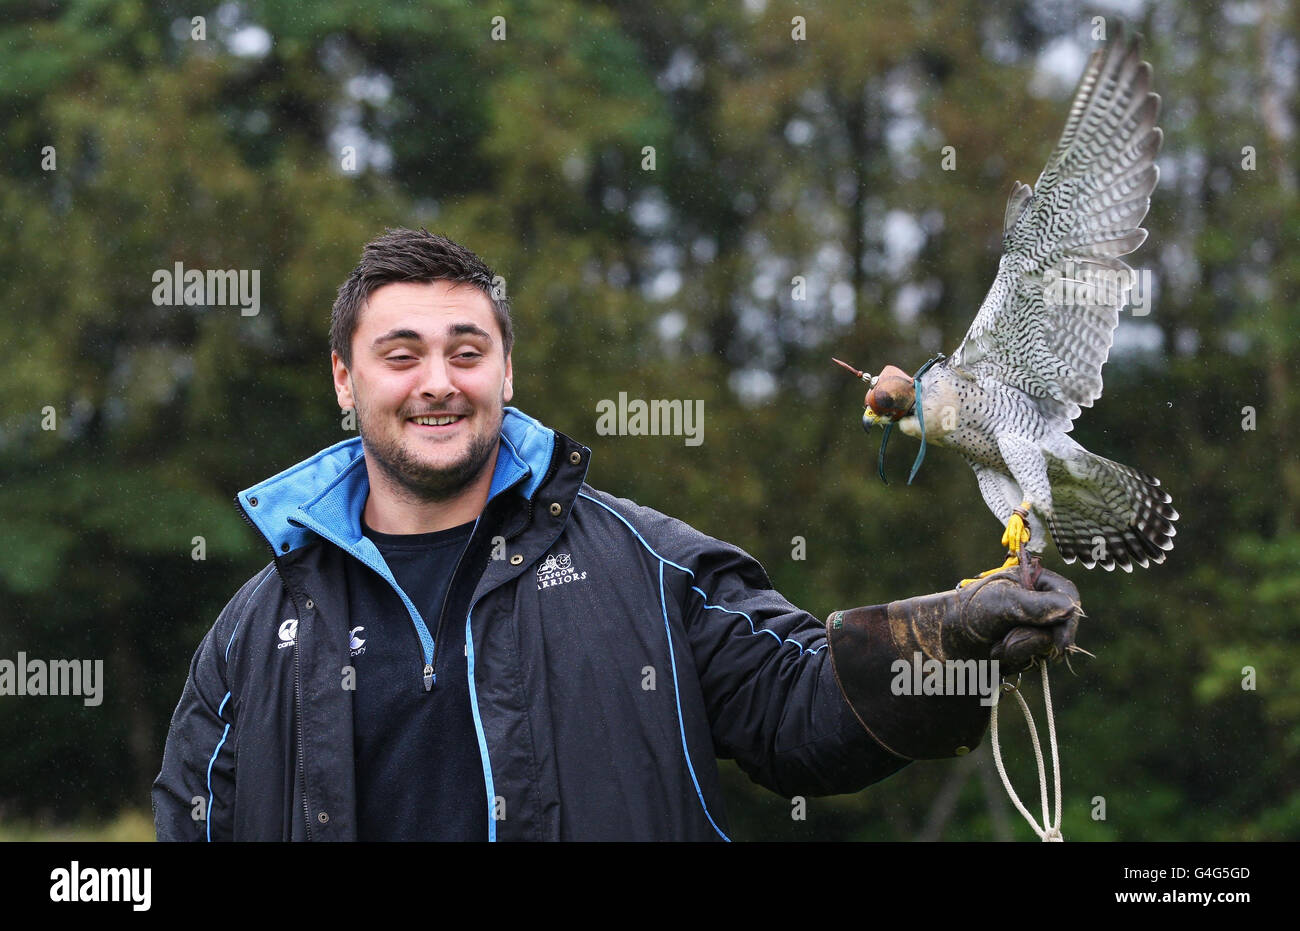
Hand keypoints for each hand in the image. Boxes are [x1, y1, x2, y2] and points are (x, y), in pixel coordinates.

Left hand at [889, 567, 1082, 672]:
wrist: (946, 639)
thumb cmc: (971, 610)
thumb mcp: (1003, 602)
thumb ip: (1035, 605)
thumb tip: (1070, 608)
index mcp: (1036, 581)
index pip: (1069, 597)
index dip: (1068, 619)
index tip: (1059, 641)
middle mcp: (1041, 603)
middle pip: (1062, 625)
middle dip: (1034, 638)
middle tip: (1006, 641)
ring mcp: (1036, 626)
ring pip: (1049, 645)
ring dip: (1021, 649)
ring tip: (996, 644)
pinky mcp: (1029, 647)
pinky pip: (1038, 659)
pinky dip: (1018, 658)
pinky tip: (998, 653)